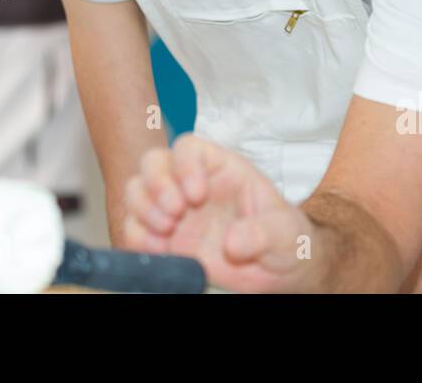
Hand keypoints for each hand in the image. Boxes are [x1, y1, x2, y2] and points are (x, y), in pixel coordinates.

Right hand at [121, 135, 311, 292]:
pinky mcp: (165, 240)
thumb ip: (264, 232)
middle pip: (154, 162)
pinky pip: (134, 229)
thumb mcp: (286, 232)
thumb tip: (233, 242)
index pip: (189, 148)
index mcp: (222, 169)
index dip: (184, 165)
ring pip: (137, 191)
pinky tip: (160, 250)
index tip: (196, 194)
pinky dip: (137, 238)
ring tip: (166, 233)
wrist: (280, 272)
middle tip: (175, 214)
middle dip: (155, 185)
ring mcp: (175, 212)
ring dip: (142, 209)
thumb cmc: (286, 240)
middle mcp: (191, 184)